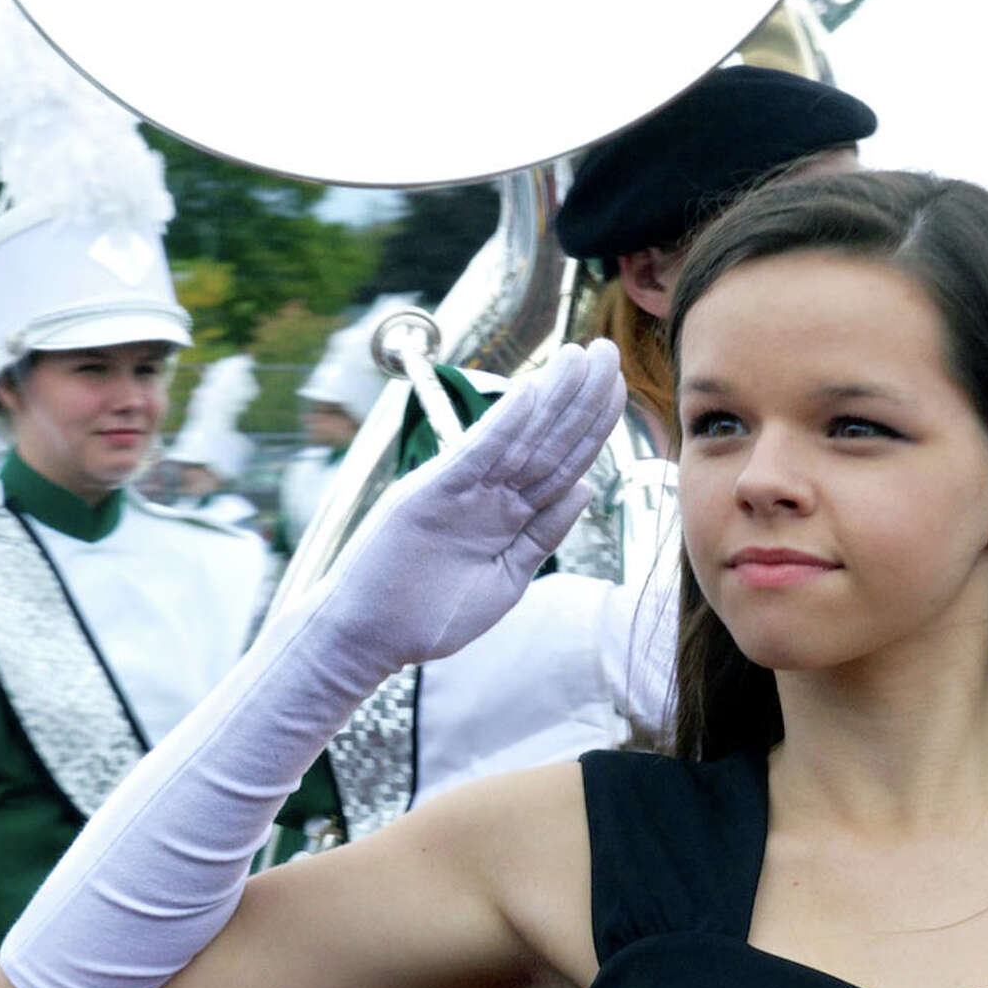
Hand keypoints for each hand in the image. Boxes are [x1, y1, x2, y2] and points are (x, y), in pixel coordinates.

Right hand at [326, 339, 624, 670]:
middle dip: (581, 397)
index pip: (562, 460)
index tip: (618, 386)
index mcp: (510, 513)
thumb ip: (543, 534)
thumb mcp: (506, 579)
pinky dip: (504, 424)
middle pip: (548, 440)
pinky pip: (478, 454)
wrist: (370, 637)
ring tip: (581, 358)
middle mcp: (491, 494)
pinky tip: (529, 393)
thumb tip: (583, 488)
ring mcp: (464, 491)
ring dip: (553, 397)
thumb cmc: (431, 613)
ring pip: (521, 439)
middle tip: (608, 351)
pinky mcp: (434, 493)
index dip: (592, 424)